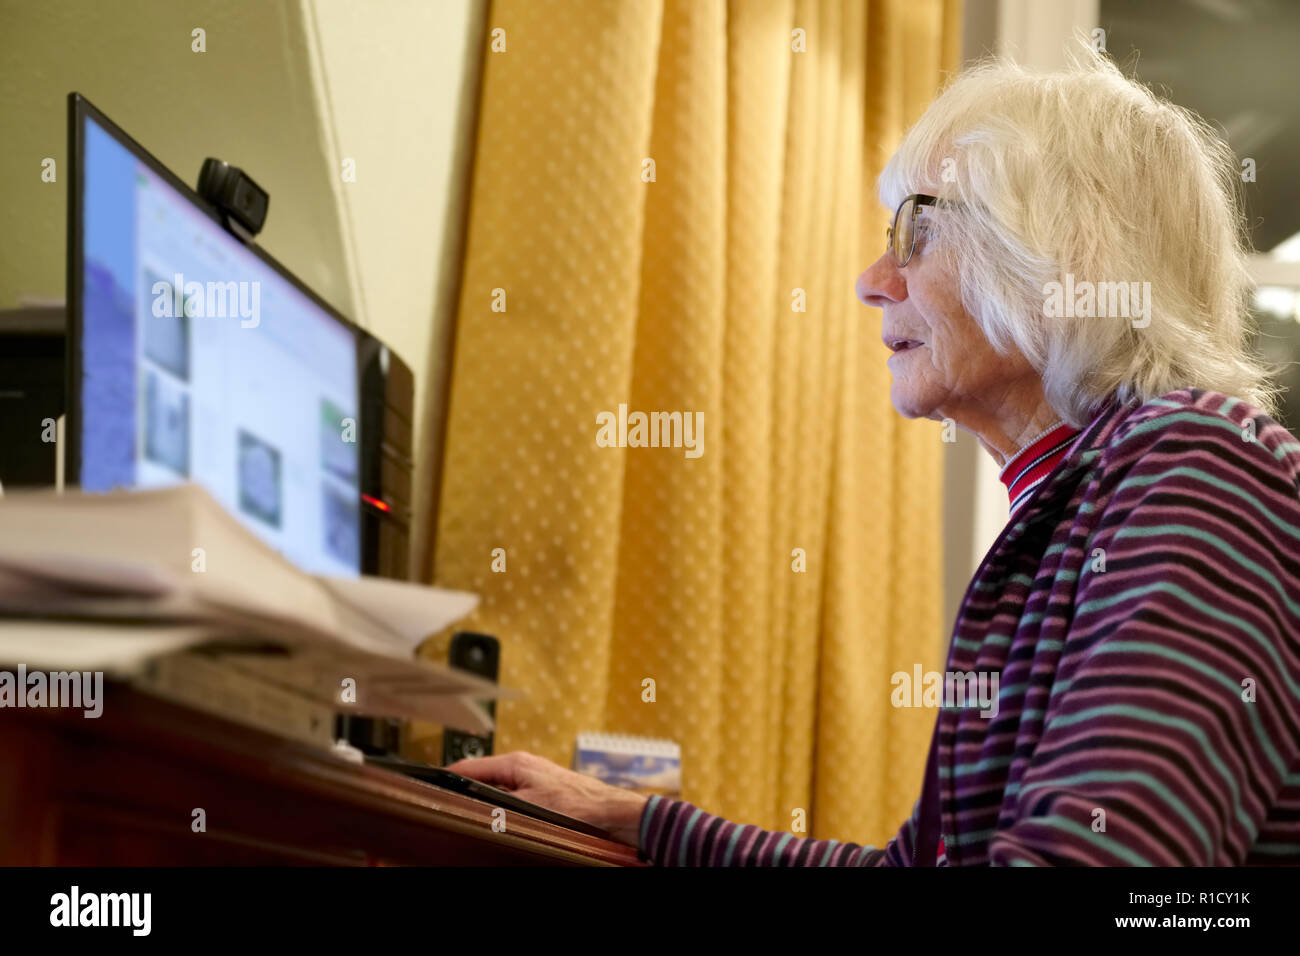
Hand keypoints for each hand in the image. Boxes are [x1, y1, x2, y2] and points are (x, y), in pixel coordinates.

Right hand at [445, 750, 649, 847]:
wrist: (611, 813)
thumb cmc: (579, 804)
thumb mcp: (529, 808)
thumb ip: (497, 805)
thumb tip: (471, 807)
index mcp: (515, 763)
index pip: (468, 767)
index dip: (446, 778)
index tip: (428, 789)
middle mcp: (521, 768)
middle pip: (479, 780)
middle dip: (464, 794)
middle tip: (446, 809)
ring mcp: (531, 780)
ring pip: (494, 792)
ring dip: (485, 805)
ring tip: (471, 817)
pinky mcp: (540, 794)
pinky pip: (510, 800)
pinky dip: (502, 810)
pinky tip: (500, 823)